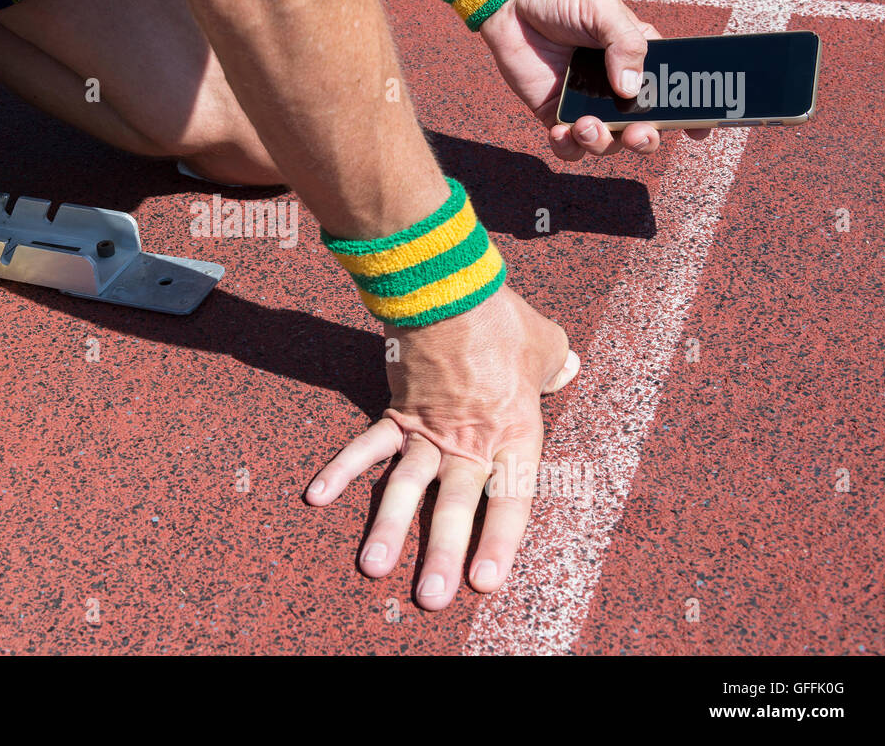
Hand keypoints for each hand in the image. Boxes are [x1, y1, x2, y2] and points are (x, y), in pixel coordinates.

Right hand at [305, 285, 579, 608]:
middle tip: (431, 597)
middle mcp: (470, 441)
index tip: (485, 583)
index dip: (498, 543)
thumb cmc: (502, 318)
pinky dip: (340, 471)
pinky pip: (366, 446)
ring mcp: (429, 429)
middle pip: (455, 506)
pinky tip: (316, 498)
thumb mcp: (549, 344)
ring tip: (373, 568)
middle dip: (442, 555)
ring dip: (389, 528)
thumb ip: (559, 365)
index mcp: (514, 433)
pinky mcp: (397, 411)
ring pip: (406, 487)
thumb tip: (568, 369)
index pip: (510, 500)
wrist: (449, 286)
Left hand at [478, 0, 710, 159]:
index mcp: (639, 61)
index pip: (672, 92)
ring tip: (586, 125)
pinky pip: (568, 146)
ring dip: (602, 143)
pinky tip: (561, 133)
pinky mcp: (554, 115)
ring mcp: (586, 104)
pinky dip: (567, 148)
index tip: (699, 131)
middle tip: (637, 134)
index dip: (689, 115)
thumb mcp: (604, 11)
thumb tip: (630, 90)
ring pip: (606, 143)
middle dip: (645, 139)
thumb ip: (625, 44)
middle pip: (642, 128)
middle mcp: (616, 88)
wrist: (513, 3)